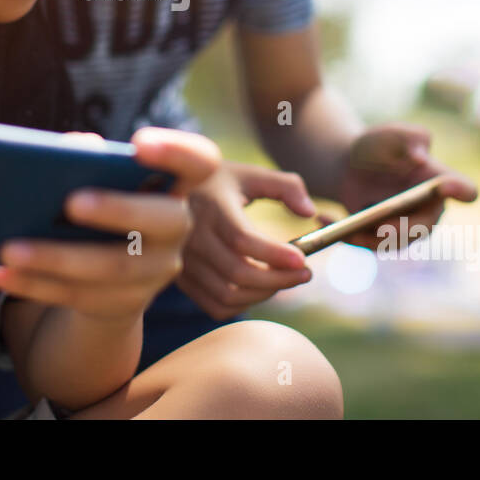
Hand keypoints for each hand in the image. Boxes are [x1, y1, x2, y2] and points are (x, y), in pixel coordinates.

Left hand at [0, 127, 219, 322]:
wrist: (104, 274)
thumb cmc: (98, 203)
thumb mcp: (97, 179)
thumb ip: (88, 158)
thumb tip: (75, 147)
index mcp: (174, 186)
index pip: (200, 163)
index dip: (178, 151)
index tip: (138, 142)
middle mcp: (176, 230)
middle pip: (162, 221)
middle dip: (117, 210)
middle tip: (70, 201)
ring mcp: (155, 273)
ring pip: (111, 267)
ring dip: (57, 257)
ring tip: (9, 247)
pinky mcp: (122, 305)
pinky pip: (76, 296)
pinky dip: (32, 284)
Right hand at [177, 162, 317, 319]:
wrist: (169, 194)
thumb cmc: (219, 182)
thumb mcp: (251, 174)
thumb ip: (286, 186)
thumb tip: (310, 212)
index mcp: (211, 207)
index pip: (243, 239)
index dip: (275, 253)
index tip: (303, 259)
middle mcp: (192, 237)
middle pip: (239, 273)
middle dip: (279, 279)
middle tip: (305, 273)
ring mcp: (184, 262)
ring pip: (228, 295)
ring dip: (264, 294)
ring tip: (284, 279)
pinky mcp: (182, 279)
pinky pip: (216, 305)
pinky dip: (243, 304)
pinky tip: (259, 288)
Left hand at [329, 124, 477, 249]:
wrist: (349, 166)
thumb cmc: (377, 146)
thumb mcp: (390, 135)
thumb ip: (409, 137)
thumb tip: (419, 156)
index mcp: (439, 180)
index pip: (464, 189)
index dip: (461, 191)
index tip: (452, 188)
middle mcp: (430, 209)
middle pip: (424, 228)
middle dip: (402, 230)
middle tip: (380, 227)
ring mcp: (408, 228)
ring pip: (394, 243)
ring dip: (367, 239)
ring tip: (342, 227)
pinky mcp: (384, 239)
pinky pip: (370, 245)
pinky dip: (347, 236)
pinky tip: (325, 218)